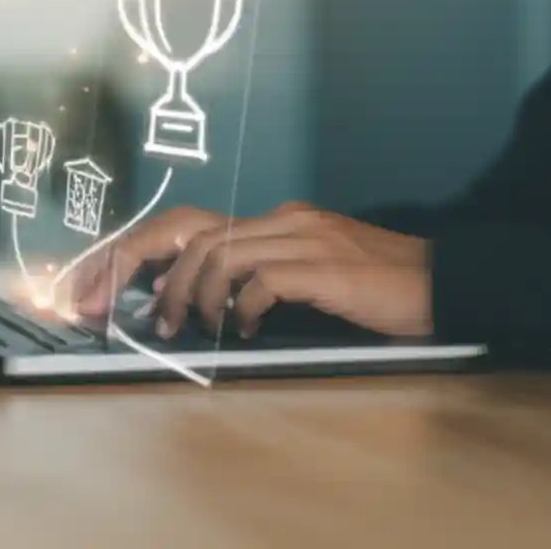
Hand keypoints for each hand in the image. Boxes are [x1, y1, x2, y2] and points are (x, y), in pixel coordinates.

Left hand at [70, 202, 432, 339]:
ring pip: (219, 253)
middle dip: (147, 271)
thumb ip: (259, 278)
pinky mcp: (325, 267)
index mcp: (275, 220)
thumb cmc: (376, 288)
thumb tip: (203, 301)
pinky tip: (247, 330)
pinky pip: (263, 281)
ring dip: (192, 295)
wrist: (442, 283)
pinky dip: (244, 307)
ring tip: (189, 328)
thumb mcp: (309, 275)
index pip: (190, 225)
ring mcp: (304, 238)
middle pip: (191, 233)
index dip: (139, 253)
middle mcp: (283, 220)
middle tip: (140, 317)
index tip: (109, 289)